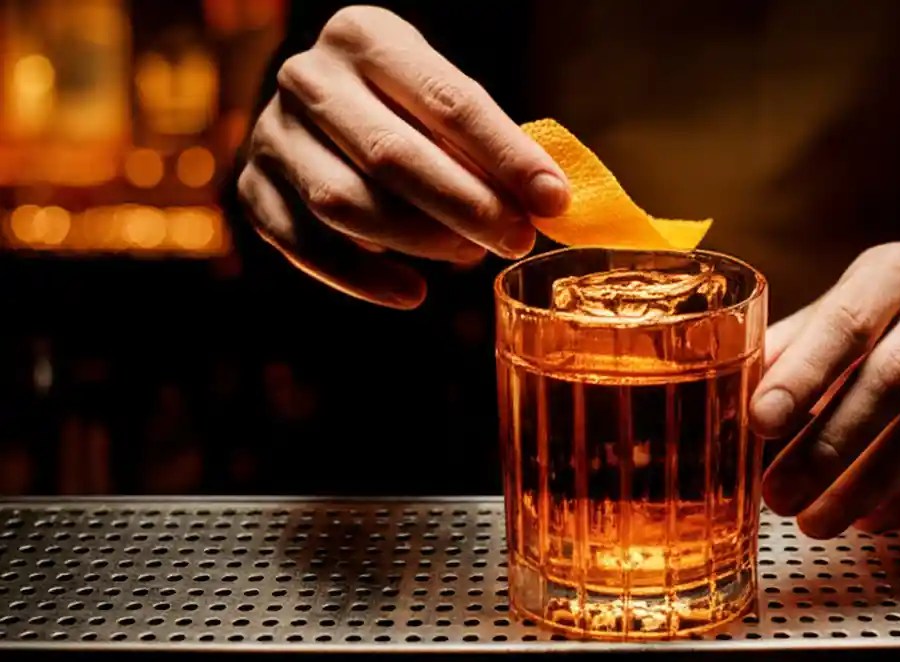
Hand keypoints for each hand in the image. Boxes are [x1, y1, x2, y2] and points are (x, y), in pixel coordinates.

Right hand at [236, 6, 569, 308]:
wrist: (323, 110)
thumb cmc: (407, 112)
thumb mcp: (445, 106)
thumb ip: (487, 147)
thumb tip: (546, 204)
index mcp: (364, 36)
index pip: (446, 100)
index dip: (506, 155)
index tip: (553, 199)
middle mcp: (308, 78)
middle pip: (391, 154)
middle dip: (465, 205)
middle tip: (516, 239)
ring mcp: (270, 134)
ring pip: (344, 204)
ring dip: (418, 239)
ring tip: (469, 255)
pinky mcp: (252, 189)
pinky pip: (306, 246)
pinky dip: (363, 278)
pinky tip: (412, 293)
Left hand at [750, 243, 899, 536]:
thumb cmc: (876, 330)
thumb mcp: (826, 322)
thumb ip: (782, 355)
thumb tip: (723, 401)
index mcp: (894, 272)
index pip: (848, 320)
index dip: (804, 374)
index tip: (761, 422)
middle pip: (896, 376)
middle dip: (831, 444)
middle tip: (780, 493)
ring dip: (874, 480)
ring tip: (818, 519)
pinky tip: (874, 519)